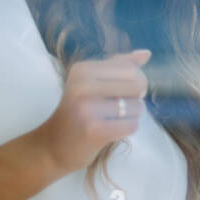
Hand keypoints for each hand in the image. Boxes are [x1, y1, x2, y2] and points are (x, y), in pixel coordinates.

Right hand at [37, 49, 151, 175]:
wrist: (53, 146)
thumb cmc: (78, 111)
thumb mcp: (92, 82)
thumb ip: (118, 66)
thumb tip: (146, 53)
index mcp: (82, 69)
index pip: (130, 68)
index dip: (136, 81)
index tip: (120, 92)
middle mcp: (82, 85)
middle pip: (137, 84)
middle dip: (136, 98)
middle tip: (119, 108)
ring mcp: (87, 108)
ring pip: (137, 106)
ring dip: (132, 116)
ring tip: (112, 120)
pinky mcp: (94, 130)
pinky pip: (132, 125)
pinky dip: (127, 129)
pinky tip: (111, 131)